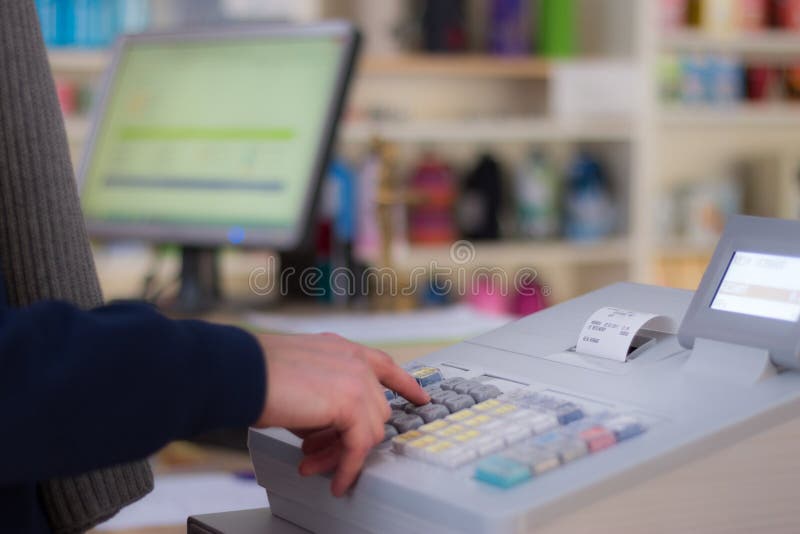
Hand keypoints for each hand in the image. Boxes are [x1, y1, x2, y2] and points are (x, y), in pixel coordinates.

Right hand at [253, 333, 428, 495]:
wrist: (241, 371)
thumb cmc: (257, 374)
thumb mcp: (301, 384)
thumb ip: (324, 401)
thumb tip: (326, 431)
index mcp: (343, 349)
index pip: (385, 366)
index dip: (406, 384)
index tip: (421, 397)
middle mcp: (354, 360)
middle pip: (375, 409)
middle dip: (348, 437)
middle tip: (316, 452)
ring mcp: (357, 379)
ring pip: (369, 430)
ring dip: (340, 454)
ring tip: (313, 464)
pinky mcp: (352, 402)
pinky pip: (359, 445)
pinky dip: (348, 467)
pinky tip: (336, 480)